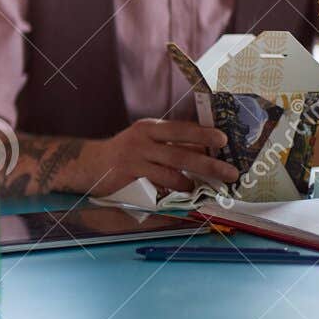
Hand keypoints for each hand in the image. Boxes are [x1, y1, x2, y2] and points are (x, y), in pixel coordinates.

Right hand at [82, 118, 237, 194]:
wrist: (88, 163)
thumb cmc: (124, 154)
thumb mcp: (145, 141)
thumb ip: (169, 144)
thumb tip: (205, 151)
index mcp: (150, 127)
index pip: (181, 128)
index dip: (203, 133)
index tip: (224, 140)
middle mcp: (143, 139)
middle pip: (182, 151)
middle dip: (209, 163)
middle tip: (231, 172)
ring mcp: (135, 157)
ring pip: (173, 169)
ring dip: (195, 180)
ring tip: (211, 187)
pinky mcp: (130, 174)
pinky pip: (159, 182)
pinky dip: (175, 187)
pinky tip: (185, 191)